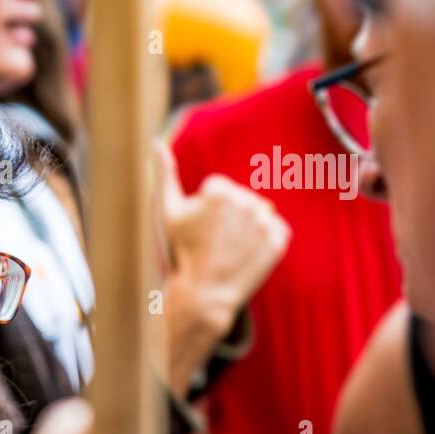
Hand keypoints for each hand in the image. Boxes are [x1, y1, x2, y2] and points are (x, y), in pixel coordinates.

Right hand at [158, 144, 289, 394]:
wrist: (203, 292)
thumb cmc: (181, 250)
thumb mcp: (167, 211)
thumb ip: (164, 173)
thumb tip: (155, 141)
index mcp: (220, 191)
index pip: (218, 188)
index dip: (206, 209)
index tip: (199, 230)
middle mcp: (246, 202)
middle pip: (239, 200)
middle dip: (227, 217)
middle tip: (212, 242)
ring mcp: (265, 223)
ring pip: (256, 214)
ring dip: (245, 228)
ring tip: (229, 249)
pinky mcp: (279, 241)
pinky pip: (274, 231)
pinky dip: (263, 241)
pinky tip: (245, 254)